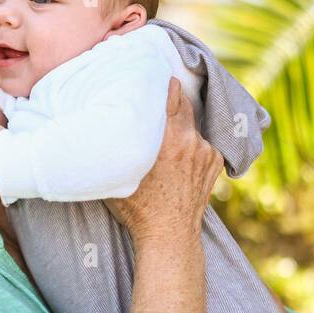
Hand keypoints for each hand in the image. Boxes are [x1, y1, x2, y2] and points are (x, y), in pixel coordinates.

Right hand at [106, 77, 222, 242]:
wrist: (169, 235)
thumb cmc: (137, 207)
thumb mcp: (120, 174)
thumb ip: (117, 147)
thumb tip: (99, 130)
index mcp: (166, 139)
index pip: (172, 96)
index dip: (166, 85)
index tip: (161, 77)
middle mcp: (189, 141)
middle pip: (185, 106)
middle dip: (174, 102)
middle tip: (161, 98)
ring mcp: (205, 151)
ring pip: (193, 126)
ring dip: (182, 127)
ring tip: (169, 136)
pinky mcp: (214, 162)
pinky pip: (203, 144)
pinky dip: (192, 146)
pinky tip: (180, 158)